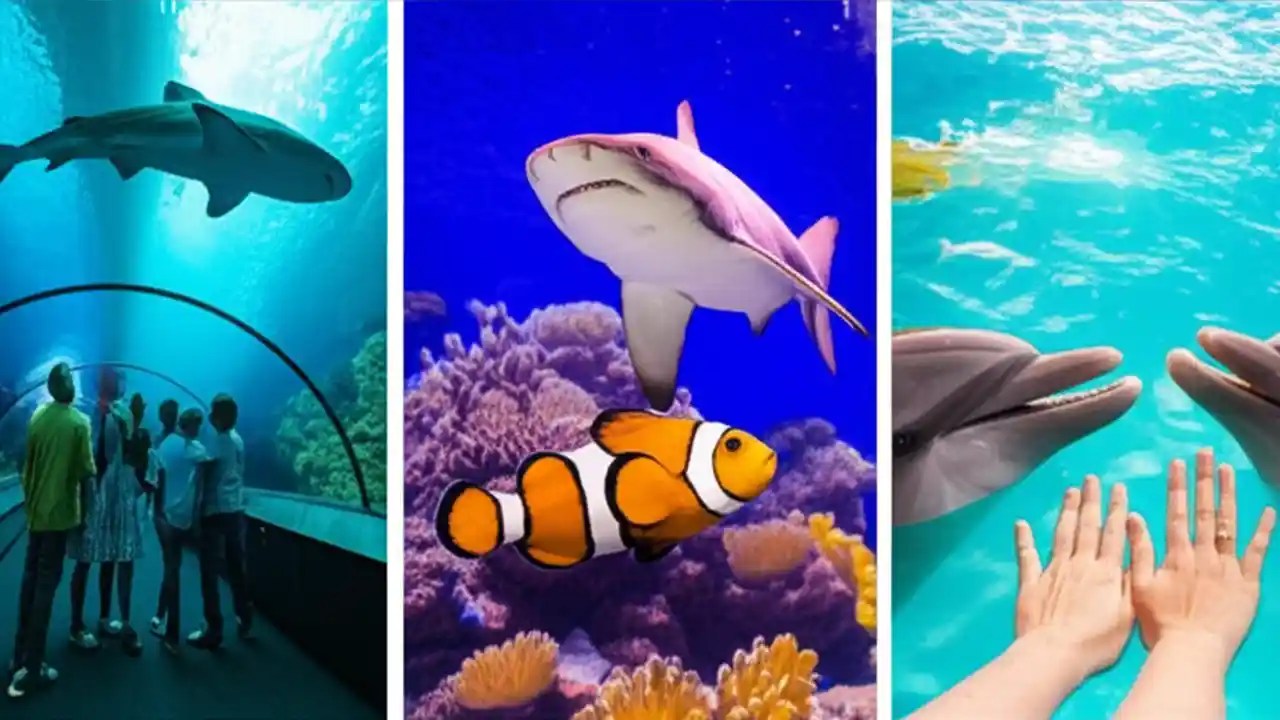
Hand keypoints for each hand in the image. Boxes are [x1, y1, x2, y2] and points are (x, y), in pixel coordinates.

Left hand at [1014, 475, 1133, 674]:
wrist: (1055, 652)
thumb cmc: (1096, 641)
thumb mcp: (1126, 615)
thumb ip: (1128, 584)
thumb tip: (1132, 556)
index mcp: (1105, 572)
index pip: (1113, 534)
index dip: (1116, 510)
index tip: (1118, 488)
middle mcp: (1079, 564)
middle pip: (1086, 526)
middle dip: (1090, 500)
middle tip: (1091, 478)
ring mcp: (1053, 570)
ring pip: (1061, 534)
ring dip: (1065, 511)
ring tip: (1070, 491)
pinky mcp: (1031, 581)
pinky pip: (1026, 555)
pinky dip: (1024, 538)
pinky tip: (1021, 523)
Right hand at [1128, 448, 1275, 661]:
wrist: (1193, 650)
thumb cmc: (1162, 623)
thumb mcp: (1140, 587)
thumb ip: (1139, 550)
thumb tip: (1133, 517)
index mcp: (1177, 555)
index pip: (1176, 513)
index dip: (1177, 486)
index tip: (1177, 462)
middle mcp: (1204, 554)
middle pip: (1205, 511)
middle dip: (1204, 480)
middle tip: (1205, 453)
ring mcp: (1228, 567)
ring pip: (1230, 524)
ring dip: (1229, 495)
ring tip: (1228, 469)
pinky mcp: (1248, 583)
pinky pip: (1256, 553)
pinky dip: (1262, 531)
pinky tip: (1267, 510)